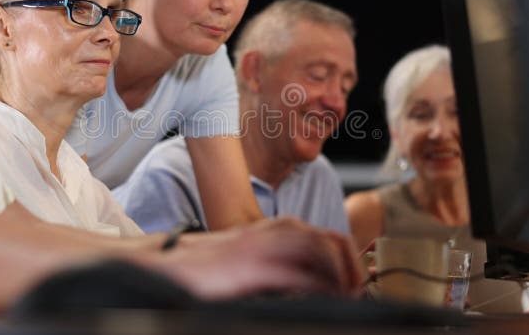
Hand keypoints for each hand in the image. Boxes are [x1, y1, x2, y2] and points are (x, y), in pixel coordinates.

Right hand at [152, 217, 363, 299]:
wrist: (171, 263)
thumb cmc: (210, 264)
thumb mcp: (252, 258)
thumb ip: (280, 263)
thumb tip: (310, 284)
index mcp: (274, 229)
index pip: (325, 236)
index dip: (348, 259)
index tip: (355, 282)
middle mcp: (273, 231)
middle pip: (329, 239)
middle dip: (352, 265)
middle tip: (358, 291)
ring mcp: (262, 247)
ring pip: (318, 251)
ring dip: (340, 275)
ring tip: (347, 297)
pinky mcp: (251, 267)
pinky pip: (296, 275)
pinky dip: (317, 288)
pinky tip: (323, 301)